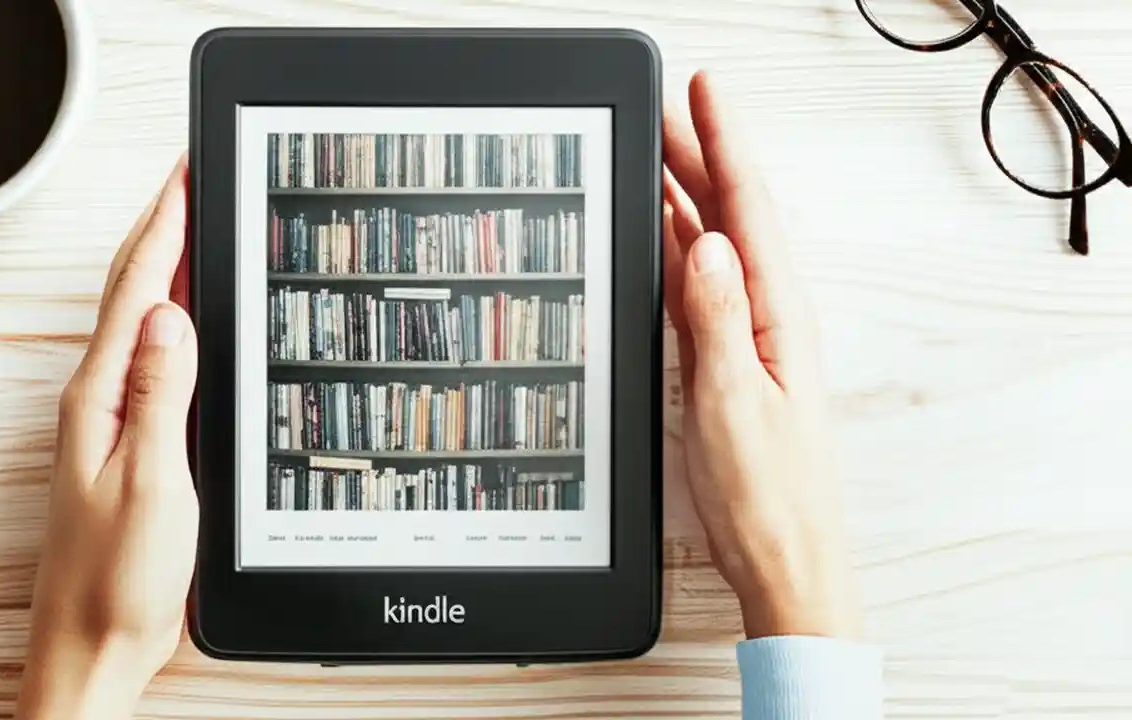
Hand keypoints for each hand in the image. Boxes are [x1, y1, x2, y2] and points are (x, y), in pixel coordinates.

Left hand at [16, 156, 197, 719]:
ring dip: (166, 267)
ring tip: (193, 226)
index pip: (137, 290)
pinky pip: (154, 361)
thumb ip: (161, 392)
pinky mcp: (132, 443)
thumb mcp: (153, 480)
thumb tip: (171, 313)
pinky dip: (174, 321)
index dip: (164, 225)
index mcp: (102, 397)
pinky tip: (188, 319)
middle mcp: (100, 399)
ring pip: (142, 322)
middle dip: (161, 227)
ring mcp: (113, 420)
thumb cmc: (117, 580)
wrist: (96, 646)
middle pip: (132, 292)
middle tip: (192, 179)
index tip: (188, 174)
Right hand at [663, 73, 860, 639]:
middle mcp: (770, 318)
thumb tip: (703, 241)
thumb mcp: (733, 401)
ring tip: (662, 151)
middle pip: (732, 215)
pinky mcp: (732, 361)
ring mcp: (751, 338)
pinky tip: (669, 234)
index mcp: (779, 317)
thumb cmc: (768, 496)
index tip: (703, 91)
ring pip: (716, 244)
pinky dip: (682, 248)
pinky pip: (704, 285)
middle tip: (667, 106)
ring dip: (690, 193)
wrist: (785, 561)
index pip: (748, 209)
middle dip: (701, 153)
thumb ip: (718, 317)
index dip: (724, 143)